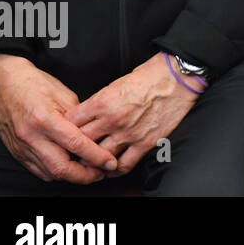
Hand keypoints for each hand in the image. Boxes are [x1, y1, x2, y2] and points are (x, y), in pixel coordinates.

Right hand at [0, 54, 116, 183]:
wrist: (6, 84)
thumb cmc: (36, 85)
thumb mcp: (65, 95)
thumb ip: (79, 118)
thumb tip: (95, 134)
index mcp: (46, 119)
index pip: (76, 144)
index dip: (96, 157)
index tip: (110, 163)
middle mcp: (32, 136)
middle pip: (61, 168)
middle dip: (84, 176)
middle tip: (101, 173)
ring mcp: (22, 147)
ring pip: (49, 173)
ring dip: (71, 177)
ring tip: (88, 171)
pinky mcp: (17, 152)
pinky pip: (38, 171)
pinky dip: (55, 173)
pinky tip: (68, 168)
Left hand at [66, 53, 200, 175]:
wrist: (179, 77)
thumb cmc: (151, 75)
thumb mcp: (117, 82)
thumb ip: (100, 101)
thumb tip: (88, 115)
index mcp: (102, 102)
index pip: (70, 123)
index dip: (64, 129)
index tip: (64, 133)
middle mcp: (112, 120)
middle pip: (81, 142)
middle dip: (74, 148)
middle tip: (72, 151)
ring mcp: (129, 133)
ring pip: (100, 157)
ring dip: (93, 161)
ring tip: (90, 162)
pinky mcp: (146, 142)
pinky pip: (125, 164)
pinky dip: (115, 169)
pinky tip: (111, 167)